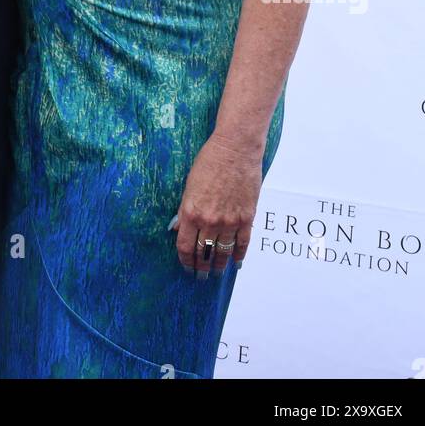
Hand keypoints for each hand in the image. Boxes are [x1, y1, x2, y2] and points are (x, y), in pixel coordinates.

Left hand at [170, 132, 263, 278]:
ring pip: (222, 252)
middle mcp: (209, 221)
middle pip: (203, 254)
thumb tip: (178, 228)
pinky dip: (239, 255)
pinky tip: (235, 262)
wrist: (235, 149)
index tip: (186, 267)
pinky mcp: (247, 218)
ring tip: (216, 273)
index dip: (185, 261)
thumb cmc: (209, 162)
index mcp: (191, 212)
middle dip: (201, 268)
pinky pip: (242, 244)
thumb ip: (185, 211)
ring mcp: (229, 221)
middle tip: (201, 276)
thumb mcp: (189, 186)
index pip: (185, 247)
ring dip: (218, 265)